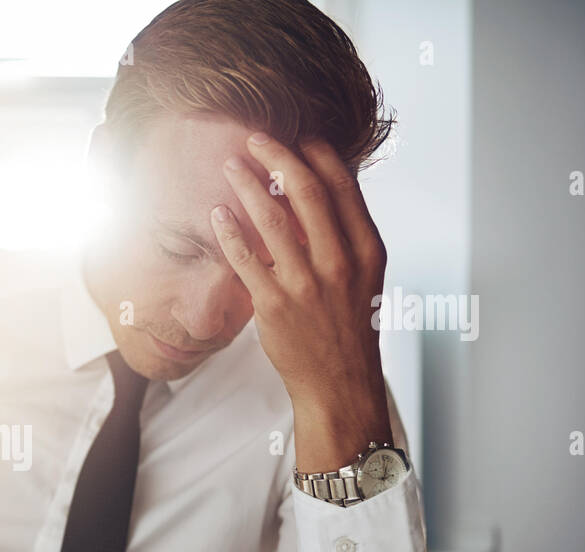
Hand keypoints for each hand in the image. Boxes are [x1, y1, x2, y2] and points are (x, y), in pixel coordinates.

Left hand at [211, 133, 391, 470]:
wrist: (339, 383)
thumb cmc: (348, 326)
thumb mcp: (364, 276)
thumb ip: (346, 235)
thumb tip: (322, 189)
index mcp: (367, 249)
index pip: (343, 185)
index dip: (317, 153)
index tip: (297, 136)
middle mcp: (340, 262)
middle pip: (307, 191)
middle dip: (278, 156)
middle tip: (254, 139)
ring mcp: (306, 284)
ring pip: (273, 220)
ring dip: (248, 185)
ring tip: (231, 166)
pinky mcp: (275, 306)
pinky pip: (246, 259)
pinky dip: (229, 232)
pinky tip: (217, 214)